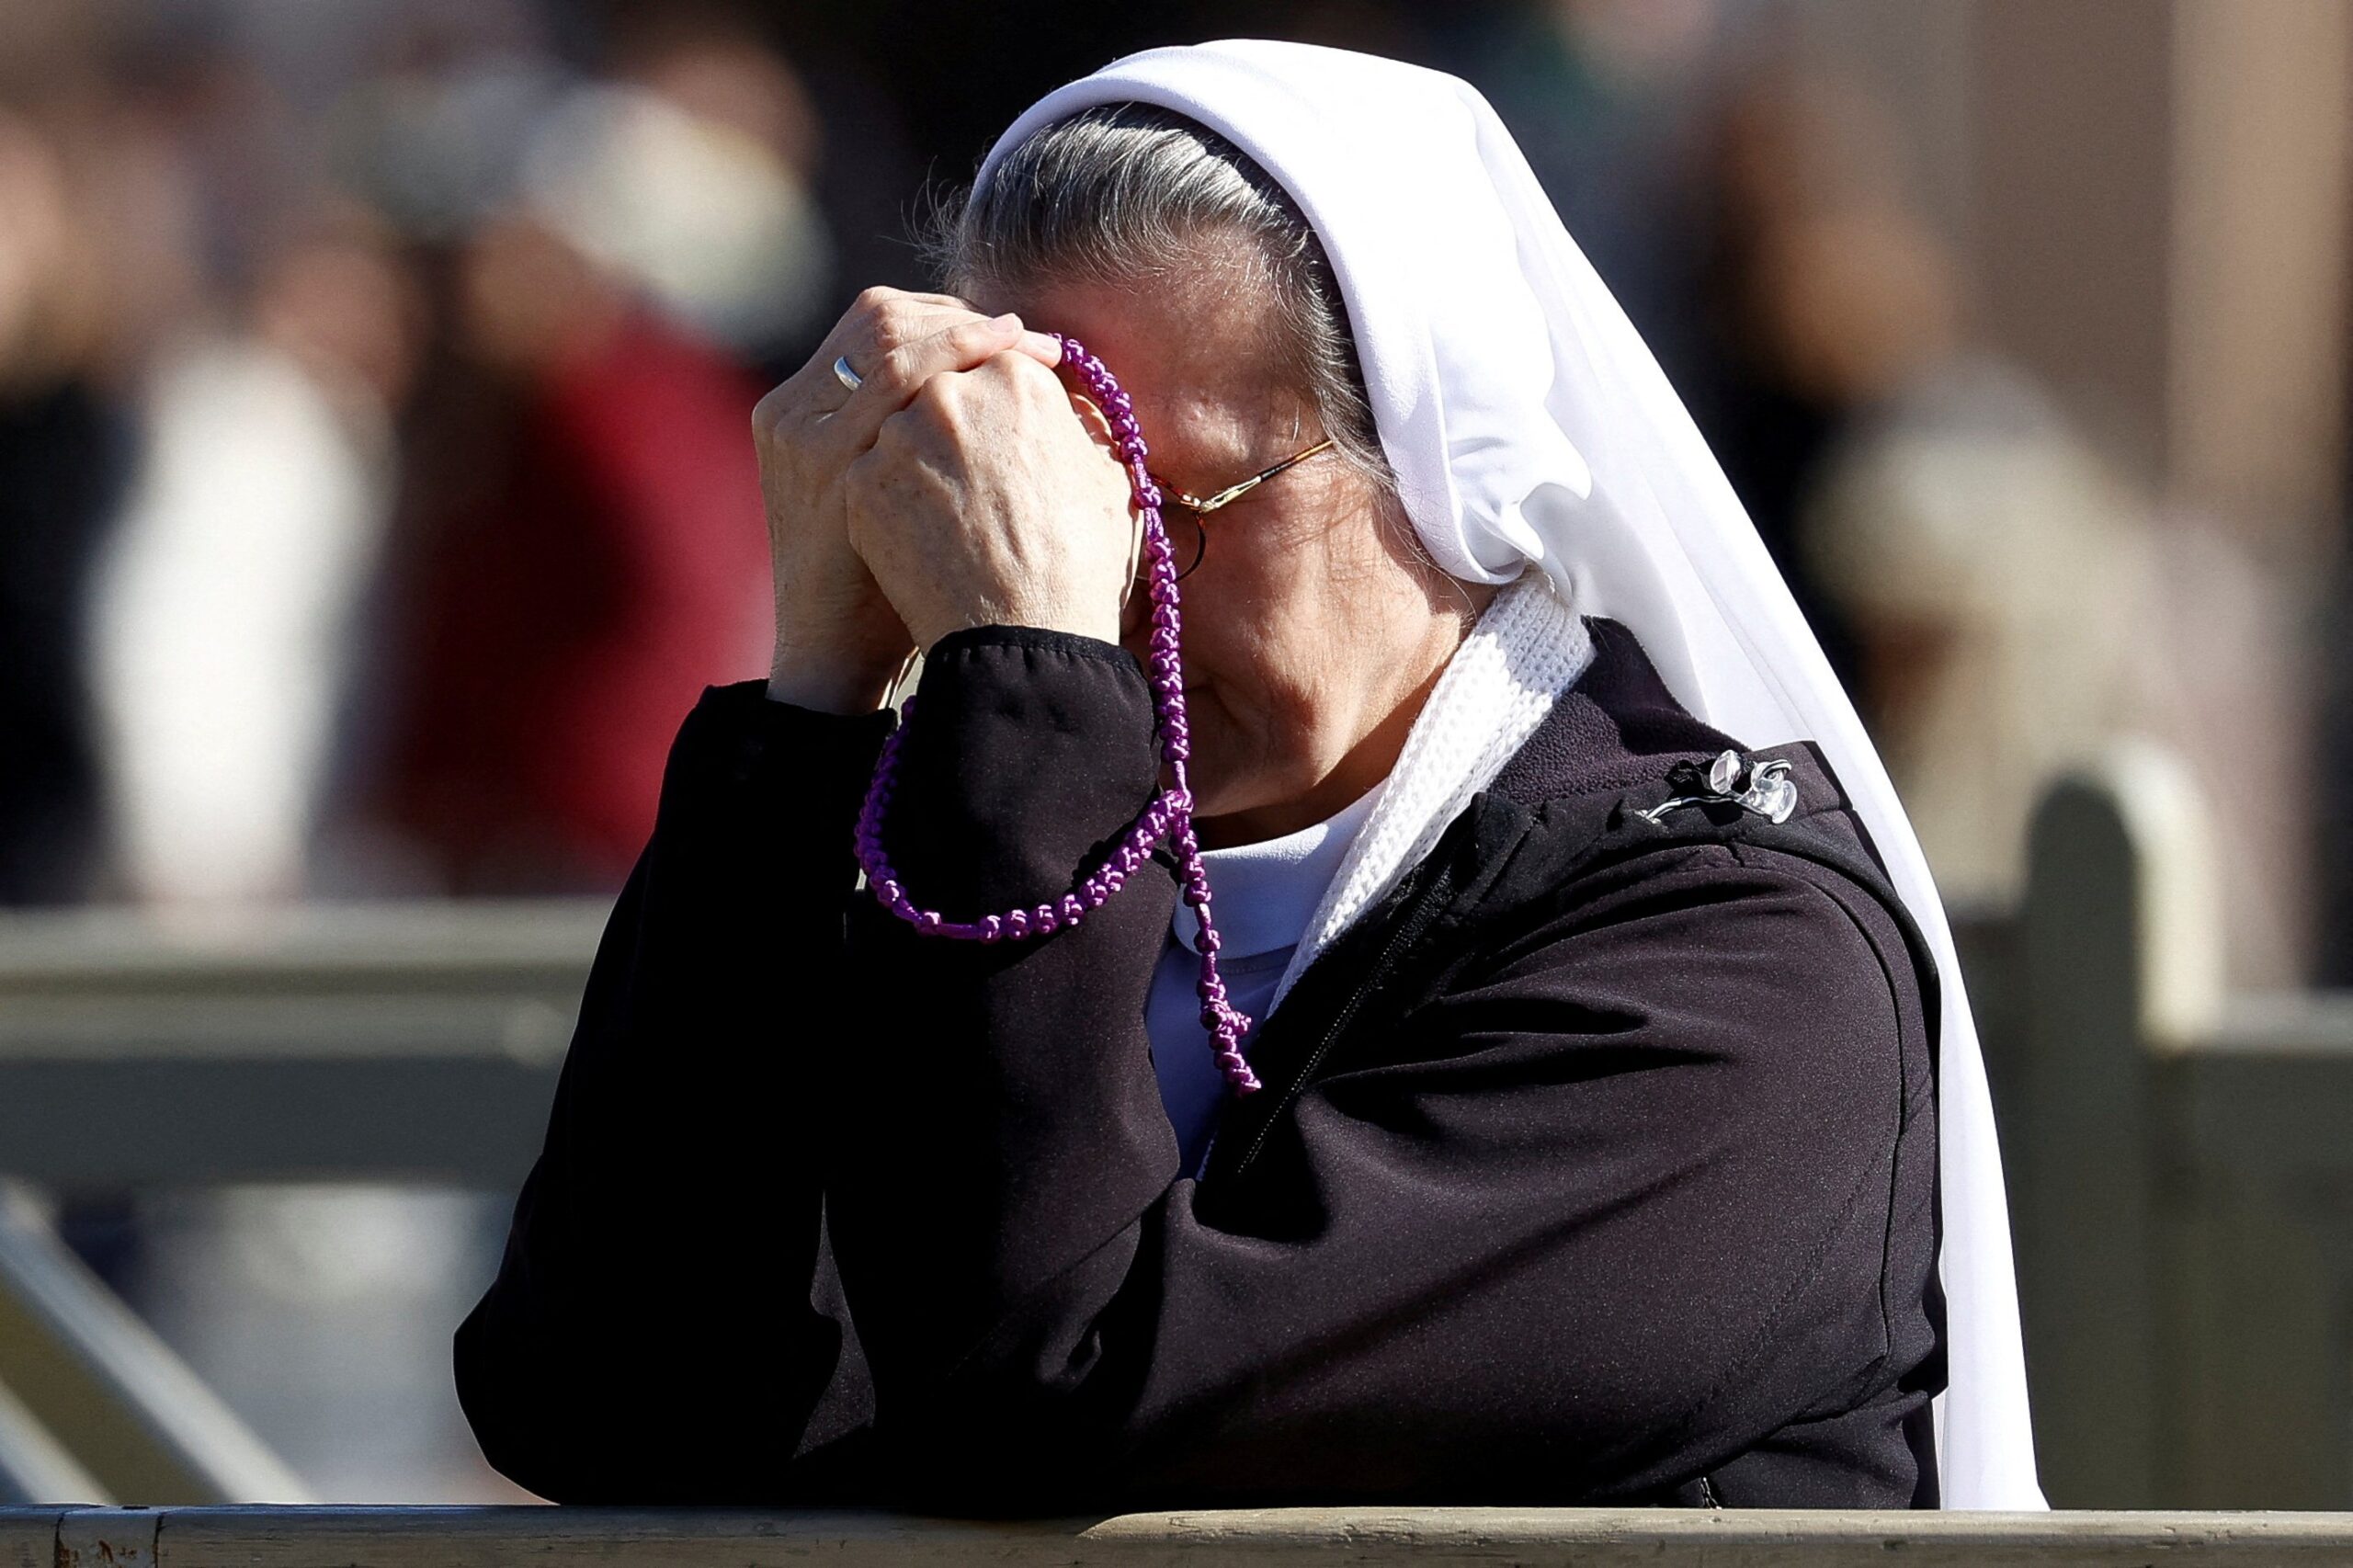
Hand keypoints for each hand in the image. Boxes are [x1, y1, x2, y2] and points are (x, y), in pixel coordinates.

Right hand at [754, 287, 1062, 711]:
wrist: (837, 651)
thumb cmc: (882, 581)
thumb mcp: (880, 494)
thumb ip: (908, 437)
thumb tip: (985, 382)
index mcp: (798, 409)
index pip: (873, 322)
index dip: (945, 318)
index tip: (1006, 334)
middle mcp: (792, 410)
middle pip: (880, 315)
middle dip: (962, 317)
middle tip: (1027, 335)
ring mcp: (803, 430)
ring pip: (890, 334)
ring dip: (969, 332)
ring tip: (1032, 347)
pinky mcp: (825, 456)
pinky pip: (899, 377)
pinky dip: (960, 359)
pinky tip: (1011, 371)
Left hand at [842, 351, 1134, 651]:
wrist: (1022, 638)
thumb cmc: (1079, 562)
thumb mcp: (1104, 478)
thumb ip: (1078, 422)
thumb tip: (1066, 400)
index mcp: (1014, 377)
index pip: (993, 356)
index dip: (996, 385)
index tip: (996, 406)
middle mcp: (948, 392)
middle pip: (936, 378)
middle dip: (949, 407)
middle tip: (964, 446)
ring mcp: (895, 436)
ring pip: (896, 419)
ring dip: (916, 446)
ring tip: (946, 492)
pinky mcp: (860, 481)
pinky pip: (870, 467)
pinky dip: (892, 490)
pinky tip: (918, 523)